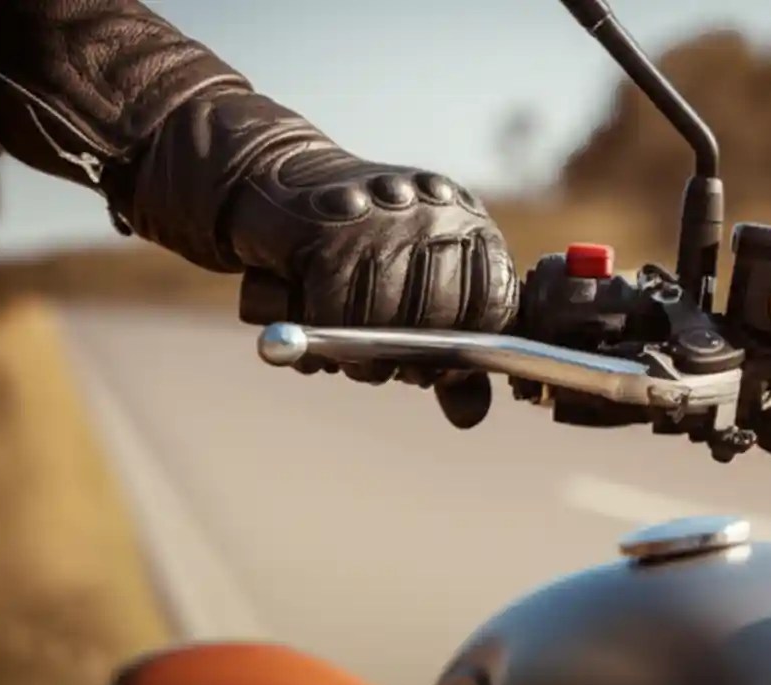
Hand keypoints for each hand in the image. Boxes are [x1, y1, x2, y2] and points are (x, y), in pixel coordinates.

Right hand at [229, 141, 518, 385]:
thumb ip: (448, 353)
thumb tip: (471, 416)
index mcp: (468, 223)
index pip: (494, 306)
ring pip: (384, 323)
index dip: (464, 353)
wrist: (276, 183)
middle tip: (377, 361)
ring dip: (356, 356)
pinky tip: (308, 322)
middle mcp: (436, 211)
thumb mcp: (409, 292)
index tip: (432, 369)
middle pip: (441, 319)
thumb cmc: (353, 250)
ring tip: (340, 348)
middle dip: (406, 359)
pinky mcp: (325, 227)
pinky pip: (331, 317)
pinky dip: (315, 337)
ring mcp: (382, 215)